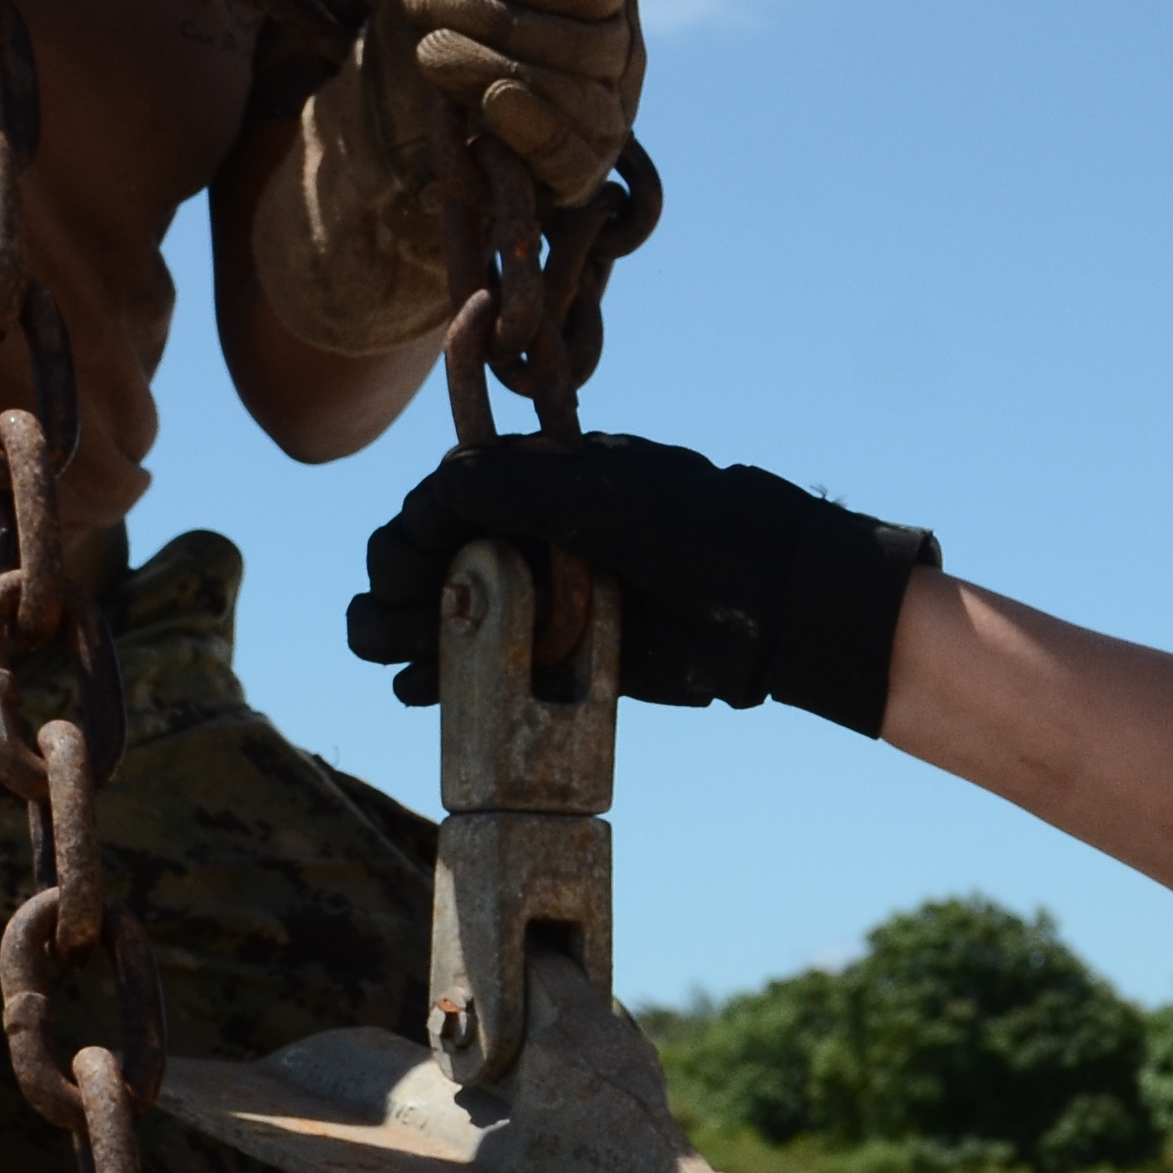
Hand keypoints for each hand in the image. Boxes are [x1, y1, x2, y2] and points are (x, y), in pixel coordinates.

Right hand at [347, 434, 935, 736]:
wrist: (776, 610)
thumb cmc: (701, 531)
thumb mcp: (606, 490)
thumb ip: (515, 482)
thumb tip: (428, 492)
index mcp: (541, 482)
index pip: (444, 499)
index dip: (413, 530)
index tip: (410, 563)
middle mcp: (530, 538)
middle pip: (427, 559)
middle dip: (397, 585)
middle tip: (396, 614)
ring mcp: (538, 603)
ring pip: (439, 617)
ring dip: (402, 633)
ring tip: (400, 655)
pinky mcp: (552, 664)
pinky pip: (475, 672)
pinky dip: (436, 681)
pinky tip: (419, 690)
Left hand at [397, 0, 639, 203]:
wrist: (388, 116)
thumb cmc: (431, 20)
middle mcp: (619, 58)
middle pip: (586, 43)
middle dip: (495, 18)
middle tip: (420, 0)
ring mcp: (604, 121)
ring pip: (576, 97)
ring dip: (493, 66)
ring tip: (428, 50)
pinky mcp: (575, 177)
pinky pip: (570, 155)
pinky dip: (532, 126)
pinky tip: (491, 101)